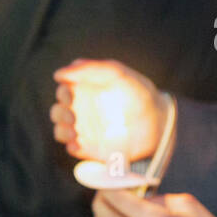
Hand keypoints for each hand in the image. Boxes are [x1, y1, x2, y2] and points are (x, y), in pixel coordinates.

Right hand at [52, 59, 166, 160]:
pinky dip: (70, 146)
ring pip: (60, 130)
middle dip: (59, 112)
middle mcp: (83, 110)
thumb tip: (58, 74)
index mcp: (86, 90)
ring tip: (74, 131)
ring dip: (61, 130)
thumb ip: (90, 68)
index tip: (70, 95)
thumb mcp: (117, 73)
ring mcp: (86, 130)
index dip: (62, 92)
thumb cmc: (138, 93)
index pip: (62, 90)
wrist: (159, 122)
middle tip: (72, 114)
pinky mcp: (91, 147)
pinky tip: (78, 143)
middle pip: (57, 111)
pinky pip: (72, 148)